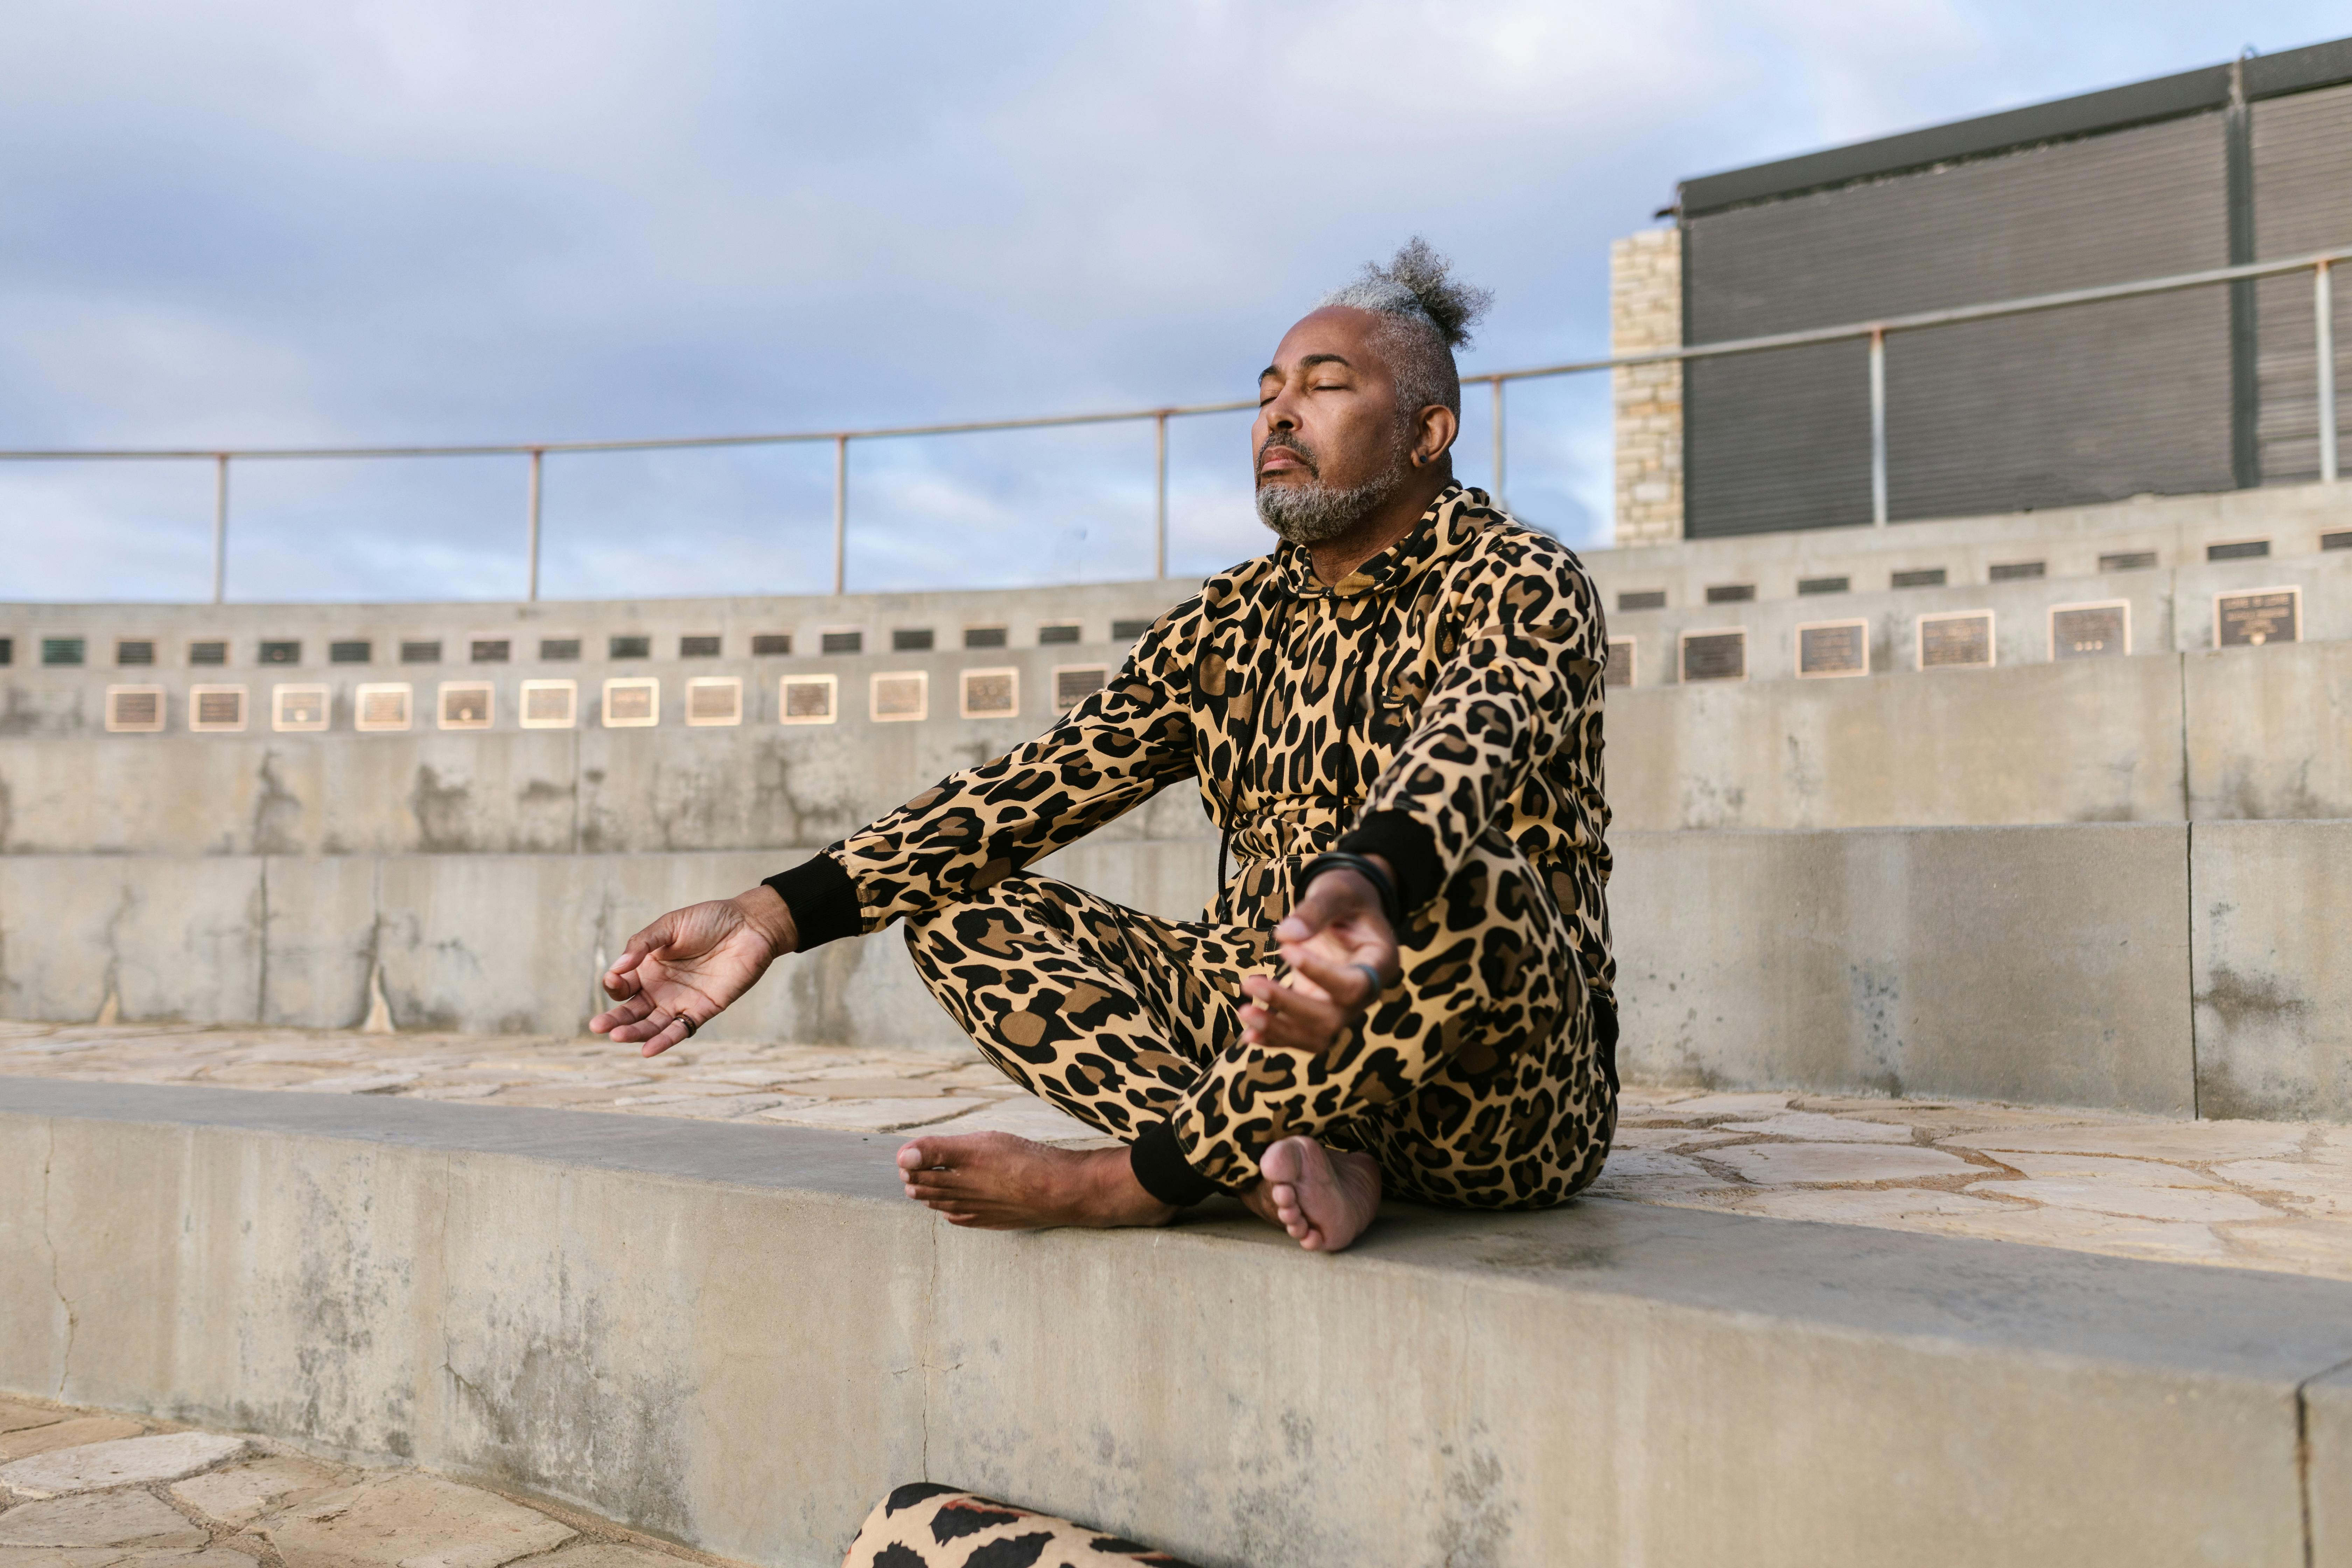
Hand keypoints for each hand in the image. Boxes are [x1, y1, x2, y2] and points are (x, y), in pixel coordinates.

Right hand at [590, 885, 798, 1057]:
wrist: (750, 926)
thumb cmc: (709, 920)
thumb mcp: (670, 925)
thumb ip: (642, 944)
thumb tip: (617, 967)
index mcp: (648, 966)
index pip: (622, 984)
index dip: (614, 984)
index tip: (614, 978)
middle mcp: (660, 988)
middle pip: (631, 1010)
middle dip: (614, 1019)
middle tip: (597, 1026)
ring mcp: (680, 1001)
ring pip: (651, 1024)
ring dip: (633, 1033)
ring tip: (616, 1037)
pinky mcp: (702, 1011)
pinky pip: (680, 1030)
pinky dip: (664, 1041)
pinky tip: (647, 1050)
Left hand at [1238, 857, 1401, 1054]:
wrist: (1346, 909)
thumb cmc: (1347, 896)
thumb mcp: (1337, 891)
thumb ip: (1316, 910)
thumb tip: (1284, 936)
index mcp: (1379, 962)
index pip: (1355, 984)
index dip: (1320, 975)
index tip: (1285, 951)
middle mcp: (1364, 993)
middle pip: (1332, 1019)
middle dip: (1289, 1006)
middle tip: (1250, 982)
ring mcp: (1341, 1006)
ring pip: (1316, 1036)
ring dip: (1279, 1030)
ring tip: (1244, 1012)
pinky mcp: (1319, 1010)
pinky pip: (1300, 1035)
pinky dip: (1275, 1037)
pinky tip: (1248, 1034)